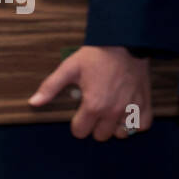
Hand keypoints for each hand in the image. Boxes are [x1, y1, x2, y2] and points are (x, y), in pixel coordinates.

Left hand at [29, 45, 152, 140]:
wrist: (125, 43)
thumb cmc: (96, 56)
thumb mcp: (69, 69)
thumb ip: (50, 87)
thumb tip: (34, 102)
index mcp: (94, 105)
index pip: (80, 132)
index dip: (76, 125)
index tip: (78, 114)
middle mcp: (113, 110)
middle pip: (100, 135)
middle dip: (94, 127)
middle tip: (93, 112)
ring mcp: (131, 108)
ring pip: (121, 133)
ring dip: (114, 127)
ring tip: (109, 114)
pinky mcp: (145, 103)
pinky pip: (142, 125)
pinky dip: (135, 123)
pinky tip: (126, 115)